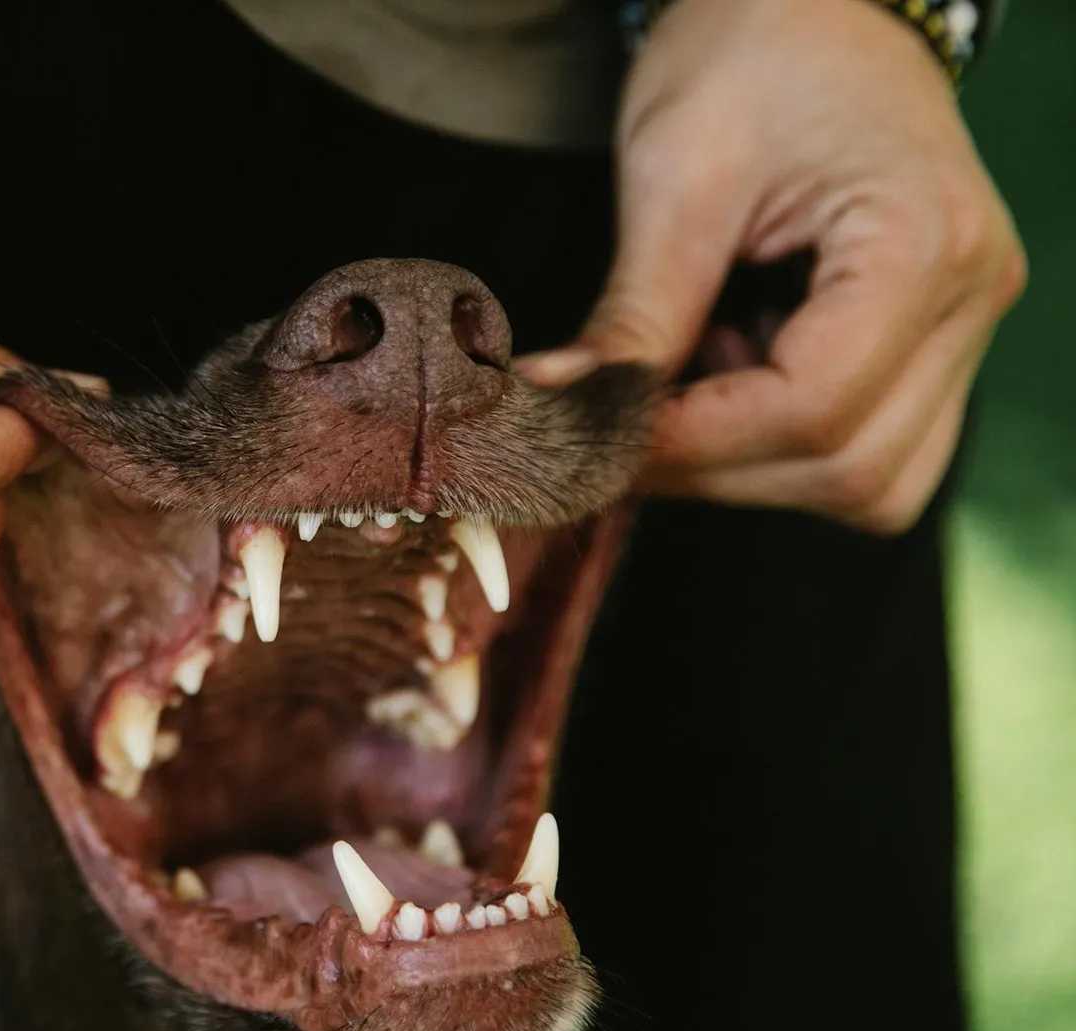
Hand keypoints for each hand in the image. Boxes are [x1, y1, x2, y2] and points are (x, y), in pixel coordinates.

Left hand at [521, 0, 1024, 533]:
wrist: (812, 4)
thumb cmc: (751, 55)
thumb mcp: (676, 176)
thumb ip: (634, 315)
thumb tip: (559, 412)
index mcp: (927, 243)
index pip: (813, 408)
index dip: (693, 443)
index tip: (595, 439)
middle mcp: (973, 298)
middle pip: (852, 467)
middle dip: (716, 470)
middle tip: (614, 436)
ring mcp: (966, 326)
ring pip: (872, 481)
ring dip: (753, 468)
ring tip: (680, 390)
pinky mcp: (934, 341)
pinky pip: (870, 446)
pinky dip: (782, 444)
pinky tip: (724, 378)